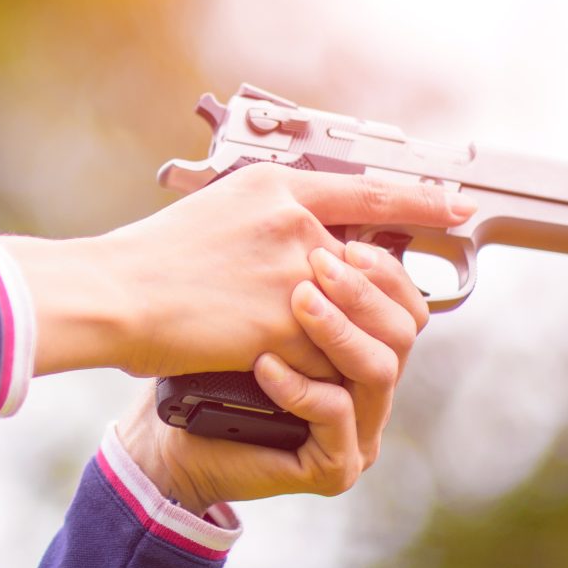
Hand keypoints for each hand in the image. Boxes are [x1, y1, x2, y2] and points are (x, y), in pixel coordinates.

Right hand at [1, 164, 472, 380]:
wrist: (113, 294)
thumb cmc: (143, 262)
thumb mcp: (212, 215)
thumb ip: (265, 225)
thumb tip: (301, 247)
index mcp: (274, 187)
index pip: (368, 190)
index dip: (419, 198)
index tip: (454, 203)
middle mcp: (294, 221)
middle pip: (373, 263)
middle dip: (382, 296)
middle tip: (388, 310)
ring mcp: (296, 270)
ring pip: (357, 314)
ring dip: (350, 340)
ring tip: (339, 356)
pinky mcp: (287, 321)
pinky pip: (328, 355)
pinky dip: (316, 372)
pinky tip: (299, 379)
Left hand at [107, 237, 430, 509]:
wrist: (159, 421)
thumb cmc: (200, 352)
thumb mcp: (255, 290)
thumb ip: (298, 259)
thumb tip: (332, 197)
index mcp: (360, 343)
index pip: (402, 298)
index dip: (387, 267)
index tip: (353, 239)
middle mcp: (367, 387)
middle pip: (405, 328)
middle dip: (363, 292)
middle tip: (318, 264)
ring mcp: (358, 429)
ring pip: (381, 369)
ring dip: (339, 331)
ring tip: (296, 304)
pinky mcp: (334, 465)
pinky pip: (336, 415)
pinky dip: (300, 385)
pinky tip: (264, 364)